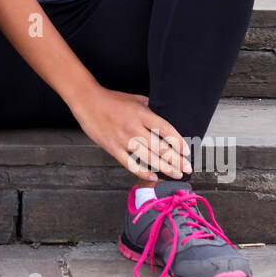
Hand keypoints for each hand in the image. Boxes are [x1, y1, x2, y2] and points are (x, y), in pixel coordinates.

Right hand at [69, 83, 191, 182]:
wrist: (88, 101)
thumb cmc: (112, 100)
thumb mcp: (136, 99)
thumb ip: (151, 109)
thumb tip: (167, 119)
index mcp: (142, 114)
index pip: (166, 130)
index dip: (179, 142)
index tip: (187, 152)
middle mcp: (134, 127)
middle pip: (160, 148)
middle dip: (177, 160)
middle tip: (187, 168)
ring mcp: (123, 139)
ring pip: (148, 158)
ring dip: (165, 168)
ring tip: (177, 175)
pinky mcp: (113, 148)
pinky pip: (131, 164)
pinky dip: (144, 172)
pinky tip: (154, 176)